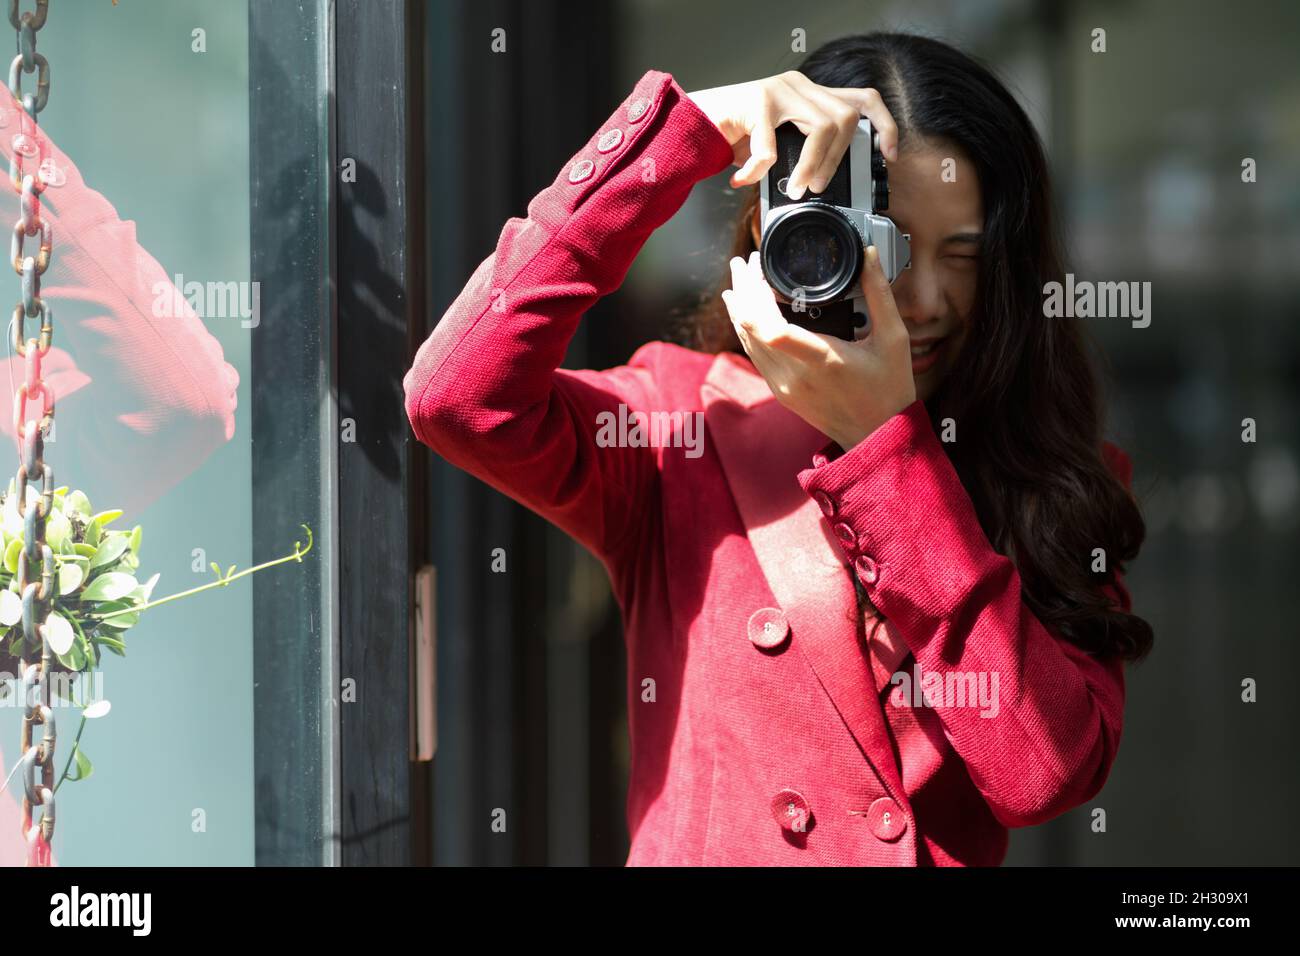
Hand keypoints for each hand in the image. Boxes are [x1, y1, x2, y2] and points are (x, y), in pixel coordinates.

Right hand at [687, 71, 898, 195]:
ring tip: (797, 187)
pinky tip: (744, 179)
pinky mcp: (754, 101)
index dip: (883, 124)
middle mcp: (798, 85)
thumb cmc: (734, 136)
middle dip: (838, 159)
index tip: (888, 154)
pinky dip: (758, 171)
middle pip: (844, 117)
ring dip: (811, 165)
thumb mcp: (778, 144)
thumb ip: (804, 151)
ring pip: (820, 126)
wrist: (691, 124)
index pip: (862, 98)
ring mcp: (777, 90)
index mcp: (810, 94)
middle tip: (819, 186)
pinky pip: (770, 146)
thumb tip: (826, 181)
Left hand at [720, 246, 916, 450]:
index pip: (772, 329)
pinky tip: (745, 313)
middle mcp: (796, 375)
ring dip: (739, 308)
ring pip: (747, 341)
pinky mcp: (781, 392)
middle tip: (745, 262)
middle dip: (743, 290)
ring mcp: (784, 386)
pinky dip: (746, 330)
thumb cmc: (889, 389)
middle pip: (751, 327)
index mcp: (823, 359)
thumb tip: (869, 255)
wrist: (877, 436)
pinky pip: (754, 356)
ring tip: (738, 280)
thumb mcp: (894, 338)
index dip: (755, 294)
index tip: (757, 266)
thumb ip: (880, 294)